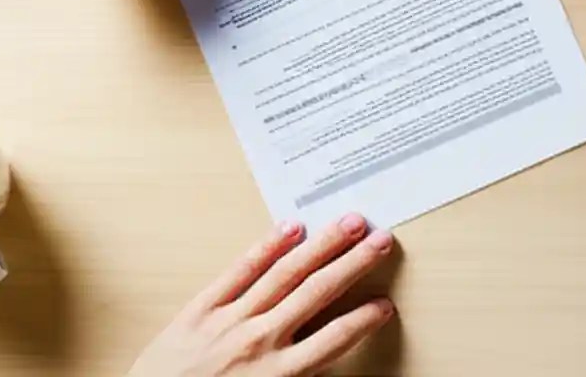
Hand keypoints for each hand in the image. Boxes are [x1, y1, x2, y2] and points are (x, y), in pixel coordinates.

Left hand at [129, 214, 395, 376]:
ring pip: (286, 273)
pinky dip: (267, 246)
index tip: (384, 304)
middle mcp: (260, 341)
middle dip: (355, 264)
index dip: (364, 320)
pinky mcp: (201, 308)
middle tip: (382, 240)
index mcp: (278, 375)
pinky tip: (290, 227)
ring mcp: (230, 320)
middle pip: (319, 293)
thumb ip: (292, 376)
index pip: (334, 339)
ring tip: (349, 223)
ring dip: (323, 245)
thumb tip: (321, 358)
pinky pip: (240, 270)